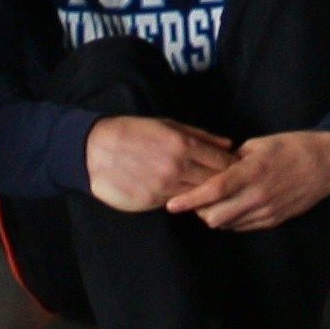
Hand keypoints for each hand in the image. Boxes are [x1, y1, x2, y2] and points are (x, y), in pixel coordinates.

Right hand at [81, 114, 234, 213]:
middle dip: (223, 184)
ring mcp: (165, 186)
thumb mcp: (167, 125)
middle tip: (227, 185)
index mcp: (184, 144)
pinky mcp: (152, 202)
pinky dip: (184, 202)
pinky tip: (184, 196)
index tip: (235, 170)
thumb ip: (200, 135)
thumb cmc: (132, 133)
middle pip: (216, 182)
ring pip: (198, 197)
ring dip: (205, 196)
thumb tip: (228, 144)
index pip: (223, 163)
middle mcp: (177, 166)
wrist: (94, 150)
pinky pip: (177, 204)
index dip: (232, 168)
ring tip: (206, 192)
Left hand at [168, 126, 329, 234]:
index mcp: (252, 171)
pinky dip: (231, 220)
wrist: (326, 164)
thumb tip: (211, 167)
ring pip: (227, 225)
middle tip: (194, 200)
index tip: (172, 203)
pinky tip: (230, 207)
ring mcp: (267, 211)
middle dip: (199, 210)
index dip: (190, 199)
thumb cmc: (291, 147)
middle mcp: (258, 195)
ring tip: (211, 203)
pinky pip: (243, 227)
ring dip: (214, 216)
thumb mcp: (259, 144)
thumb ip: (232, 159)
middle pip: (215, 216)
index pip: (214, 190)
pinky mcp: (274, 220)